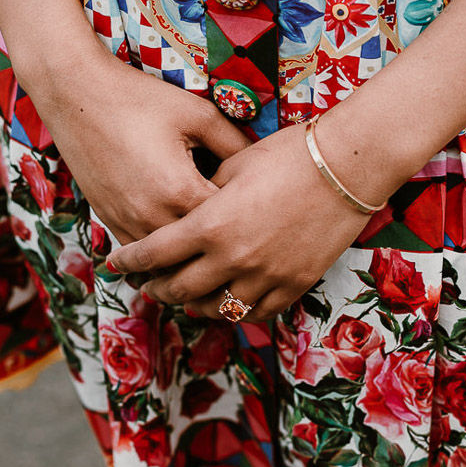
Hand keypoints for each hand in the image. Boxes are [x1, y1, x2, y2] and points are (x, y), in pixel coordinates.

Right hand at [33, 52, 251, 244]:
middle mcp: (152, 216)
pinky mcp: (110, 222)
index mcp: (180, 190)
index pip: (227, 225)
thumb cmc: (140, 99)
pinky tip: (181, 257)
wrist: (77, 93)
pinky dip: (162, 260)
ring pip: (168, 265)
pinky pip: (142, 258)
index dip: (248, 224)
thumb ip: (235, 145)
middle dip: (223, 251)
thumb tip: (264, 169)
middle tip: (250, 253)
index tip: (266, 222)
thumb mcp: (198, 115)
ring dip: (192, 263)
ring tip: (219, 263)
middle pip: (199, 253)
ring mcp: (127, 223)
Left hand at [105, 123, 375, 320]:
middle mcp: (234, 258)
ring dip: (195, 306)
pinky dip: (238, 310)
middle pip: (180, 289)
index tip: (117, 264)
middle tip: (148, 286)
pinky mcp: (295, 284)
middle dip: (158, 289)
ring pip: (217, 309)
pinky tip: (230, 303)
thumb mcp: (234, 165)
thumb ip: (205, 193)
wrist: (348, 166)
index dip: (131, 261)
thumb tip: (191, 208)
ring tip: (186, 299)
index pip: (155, 253)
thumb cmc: (290, 154)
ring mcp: (266, 276)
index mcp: (211, 224)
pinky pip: (258, 312)